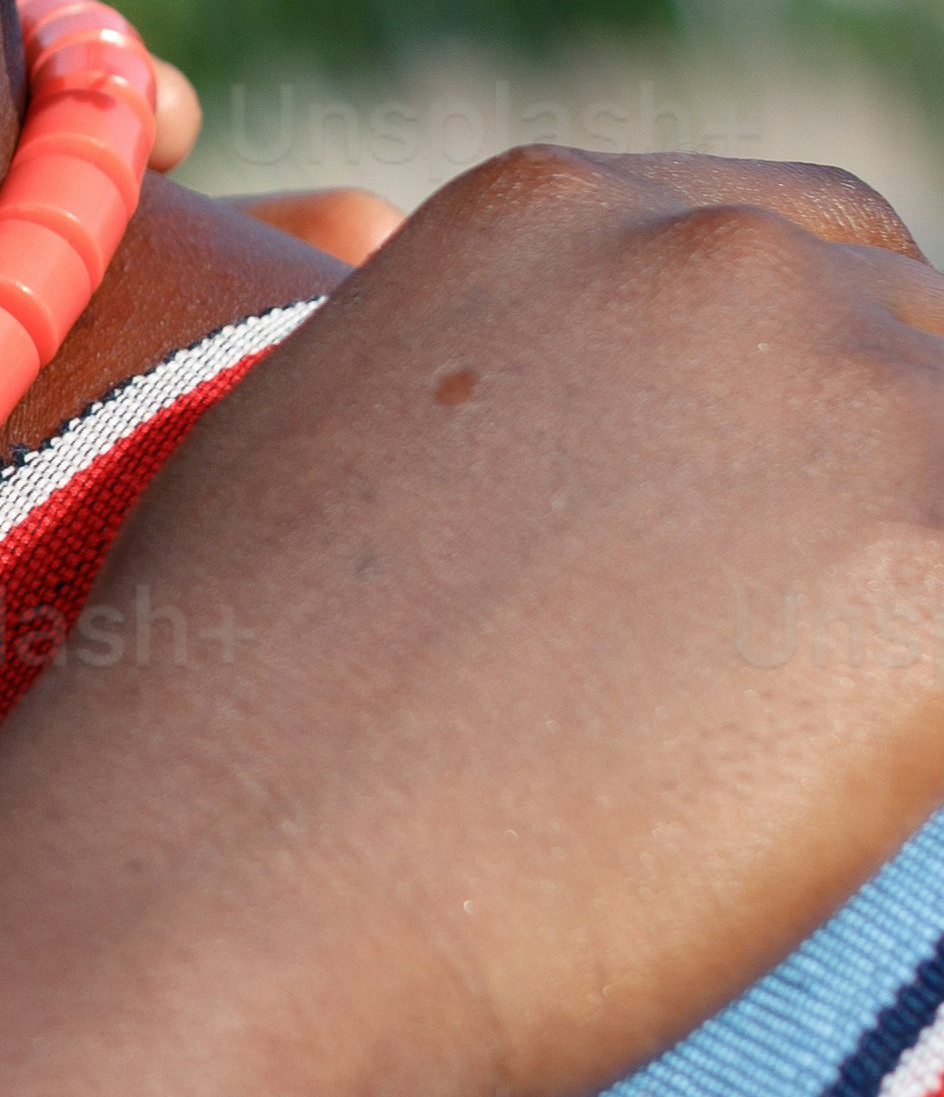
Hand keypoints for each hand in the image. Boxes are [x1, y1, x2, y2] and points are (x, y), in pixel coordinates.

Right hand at [28, 140, 943, 1096]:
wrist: (225, 884)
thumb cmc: (225, 726)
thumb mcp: (324, 447)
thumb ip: (487, 398)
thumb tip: (578, 486)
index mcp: (552, 212)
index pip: (802, 244)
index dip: (812, 376)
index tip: (780, 509)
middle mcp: (714, 262)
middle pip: (915, 343)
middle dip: (870, 484)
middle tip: (785, 648)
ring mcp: (841, 402)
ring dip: (894, 600)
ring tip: (773, 751)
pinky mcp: (934, 571)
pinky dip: (926, 722)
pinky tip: (833, 796)